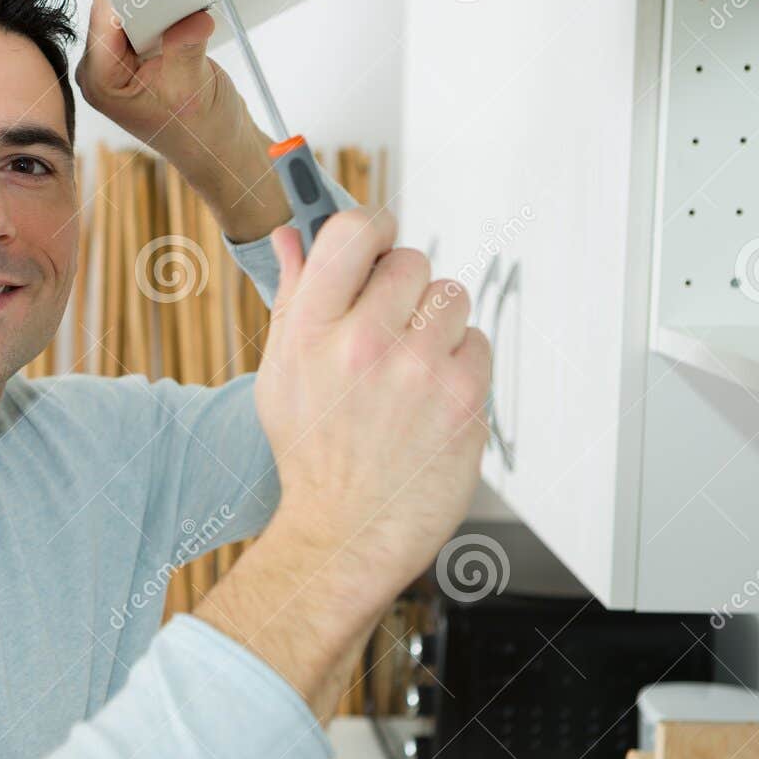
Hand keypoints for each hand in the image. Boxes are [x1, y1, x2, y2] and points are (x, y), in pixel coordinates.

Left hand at [74, 0, 288, 241]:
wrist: (217, 145)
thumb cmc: (201, 132)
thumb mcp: (193, 87)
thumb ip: (185, 47)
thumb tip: (191, 14)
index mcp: (100, 81)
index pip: (104, 18)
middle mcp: (101, 67)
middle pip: (115, 7)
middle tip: (178, 0)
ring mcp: (118, 58)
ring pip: (132, 6)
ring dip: (161, 5)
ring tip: (184, 16)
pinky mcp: (137, 49)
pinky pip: (147, 13)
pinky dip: (168, 11)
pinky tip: (184, 23)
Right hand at [259, 210, 489, 612]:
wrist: (347, 532)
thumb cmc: (312, 453)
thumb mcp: (280, 371)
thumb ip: (292, 296)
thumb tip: (292, 235)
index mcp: (312, 331)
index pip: (353, 230)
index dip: (371, 227)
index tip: (374, 242)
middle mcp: (365, 344)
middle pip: (411, 260)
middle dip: (403, 289)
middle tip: (387, 329)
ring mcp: (420, 371)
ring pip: (451, 299)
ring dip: (436, 326)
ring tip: (410, 370)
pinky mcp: (464, 399)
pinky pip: (478, 345)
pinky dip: (460, 367)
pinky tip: (430, 400)